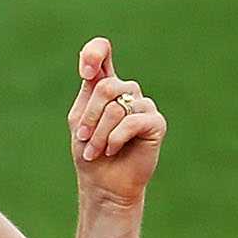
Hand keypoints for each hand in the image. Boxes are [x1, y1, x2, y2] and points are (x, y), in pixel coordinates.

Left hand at [68, 36, 163, 203]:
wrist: (104, 186)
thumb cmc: (91, 155)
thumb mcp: (81, 122)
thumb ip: (88, 95)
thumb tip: (93, 74)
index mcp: (106, 86)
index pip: (102, 51)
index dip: (93, 53)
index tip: (85, 73)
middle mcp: (127, 92)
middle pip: (105, 87)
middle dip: (90, 117)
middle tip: (84, 140)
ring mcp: (143, 106)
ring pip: (116, 107)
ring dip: (99, 133)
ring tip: (95, 152)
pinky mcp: (156, 122)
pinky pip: (132, 121)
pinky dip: (115, 138)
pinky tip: (112, 151)